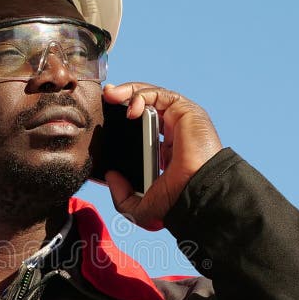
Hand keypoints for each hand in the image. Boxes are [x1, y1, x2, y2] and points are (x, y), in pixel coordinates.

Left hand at [102, 82, 221, 229]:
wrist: (194, 194)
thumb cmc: (176, 202)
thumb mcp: (139, 208)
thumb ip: (122, 196)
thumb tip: (111, 176)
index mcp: (163, 154)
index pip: (140, 131)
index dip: (122, 125)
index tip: (104, 126)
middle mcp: (172, 135)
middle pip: (145, 108)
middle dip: (123, 100)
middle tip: (105, 101)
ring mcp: (179, 122)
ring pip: (151, 97)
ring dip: (128, 92)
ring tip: (110, 97)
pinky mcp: (185, 111)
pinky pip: (160, 95)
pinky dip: (141, 96)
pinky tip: (130, 110)